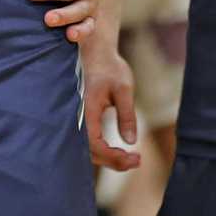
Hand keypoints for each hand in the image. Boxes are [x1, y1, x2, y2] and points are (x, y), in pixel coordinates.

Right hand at [81, 36, 139, 171]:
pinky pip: (90, 142)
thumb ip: (126, 115)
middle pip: (90, 152)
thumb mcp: (123, 89)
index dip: (113, 156)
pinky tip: (120, 152)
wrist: (97, 54)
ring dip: (109, 158)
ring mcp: (79, 120)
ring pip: (89, 149)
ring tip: (131, 159)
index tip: (135, 157)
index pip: (95, 144)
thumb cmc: (110, 69)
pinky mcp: (84, 120)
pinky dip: (105, 151)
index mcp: (86, 110)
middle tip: (137, 161)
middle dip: (114, 161)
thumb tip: (131, 141)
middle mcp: (78, 118)